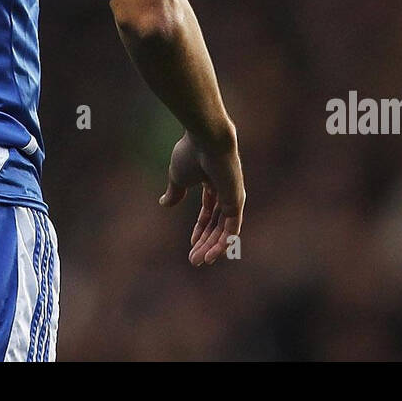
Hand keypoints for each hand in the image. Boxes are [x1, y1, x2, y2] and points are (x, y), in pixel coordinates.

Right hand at [159, 130, 244, 265]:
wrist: (206, 139)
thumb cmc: (191, 153)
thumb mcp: (178, 176)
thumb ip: (174, 191)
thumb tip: (164, 203)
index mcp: (212, 181)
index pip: (209, 210)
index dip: (200, 228)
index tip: (191, 244)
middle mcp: (225, 190)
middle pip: (216, 223)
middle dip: (205, 242)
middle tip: (194, 261)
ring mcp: (233, 196)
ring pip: (224, 229)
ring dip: (212, 246)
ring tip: (200, 261)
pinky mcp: (237, 200)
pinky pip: (232, 227)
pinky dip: (223, 242)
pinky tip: (213, 255)